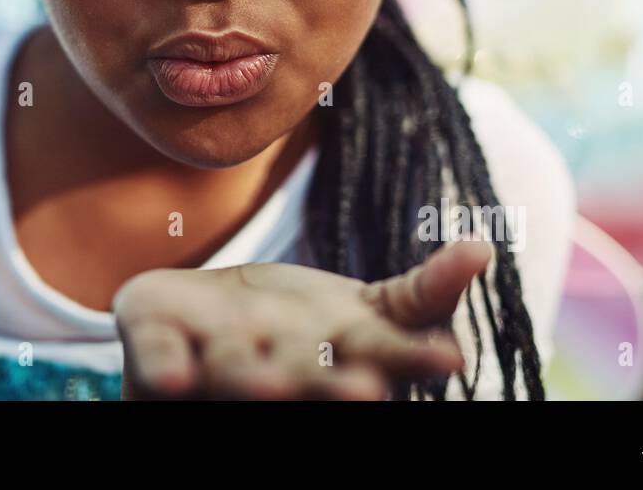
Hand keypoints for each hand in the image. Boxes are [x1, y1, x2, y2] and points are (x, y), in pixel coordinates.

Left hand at [112, 239, 492, 399]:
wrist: (200, 330)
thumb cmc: (297, 328)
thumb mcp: (365, 313)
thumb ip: (424, 295)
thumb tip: (484, 248)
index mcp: (339, 359)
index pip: (383, 357)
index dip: (412, 358)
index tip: (448, 358)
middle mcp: (282, 370)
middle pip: (311, 380)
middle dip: (333, 388)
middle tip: (362, 393)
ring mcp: (219, 363)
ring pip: (239, 373)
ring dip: (255, 378)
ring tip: (269, 384)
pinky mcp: (159, 352)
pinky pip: (157, 357)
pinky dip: (162, 366)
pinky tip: (168, 379)